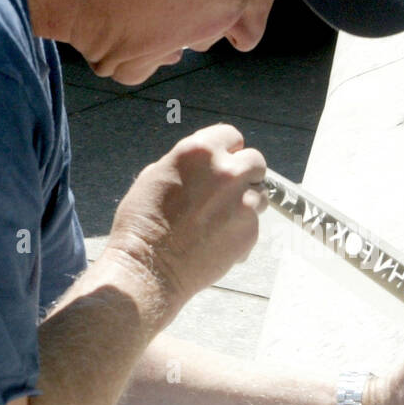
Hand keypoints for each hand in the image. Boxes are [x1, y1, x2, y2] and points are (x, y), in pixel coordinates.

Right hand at [104, 124, 267, 310]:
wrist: (150, 268)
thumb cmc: (143, 222)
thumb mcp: (156, 175)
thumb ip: (188, 164)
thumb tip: (206, 164)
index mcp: (200, 151)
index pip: (231, 136)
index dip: (225, 150)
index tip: (221, 162)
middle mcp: (228, 172)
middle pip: (254, 161)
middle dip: (243, 173)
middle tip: (226, 190)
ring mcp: (243, 202)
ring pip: (260, 193)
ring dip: (245, 201)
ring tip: (219, 218)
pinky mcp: (251, 230)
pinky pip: (254, 222)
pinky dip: (240, 229)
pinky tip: (217, 239)